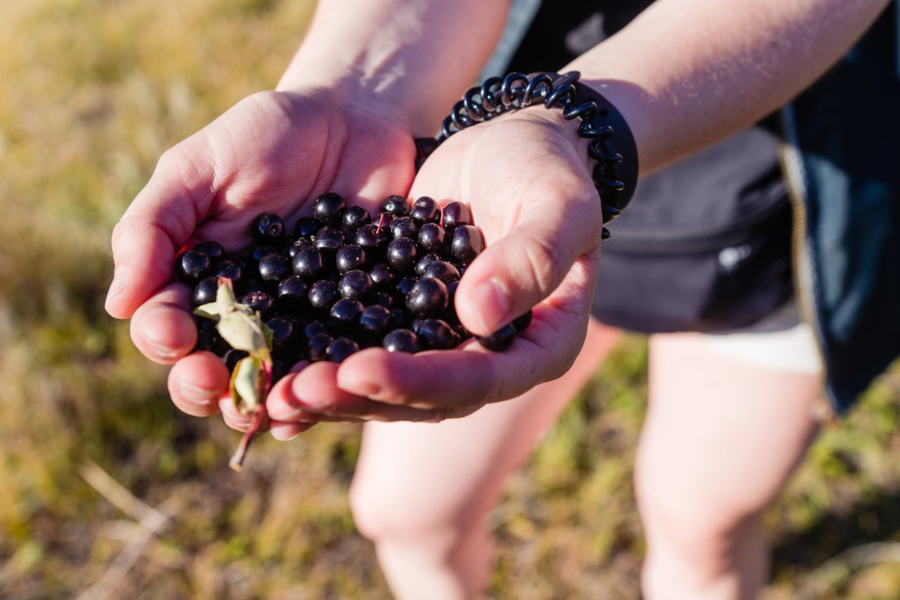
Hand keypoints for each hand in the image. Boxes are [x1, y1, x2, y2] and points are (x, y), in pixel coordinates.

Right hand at [106, 88, 415, 438]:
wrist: (350, 121)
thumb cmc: (263, 136)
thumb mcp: (198, 167)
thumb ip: (154, 227)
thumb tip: (118, 304)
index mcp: (197, 283)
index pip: (167, 327)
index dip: (163, 340)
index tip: (173, 334)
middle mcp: (246, 315)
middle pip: (217, 371)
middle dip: (206, 386)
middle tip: (214, 381)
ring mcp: (301, 324)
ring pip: (277, 381)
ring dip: (267, 400)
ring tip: (270, 406)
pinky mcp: (355, 321)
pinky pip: (340, 363)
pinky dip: (333, 384)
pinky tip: (330, 396)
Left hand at [266, 108, 604, 426]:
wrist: (511, 148)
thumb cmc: (547, 171)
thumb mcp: (557, 205)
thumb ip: (530, 259)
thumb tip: (479, 316)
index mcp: (536, 346)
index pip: (477, 378)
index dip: (418, 382)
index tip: (359, 369)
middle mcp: (485, 359)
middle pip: (421, 398)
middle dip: (355, 396)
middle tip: (295, 391)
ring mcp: (439, 344)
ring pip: (382, 385)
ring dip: (326, 389)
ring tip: (269, 390)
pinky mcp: (399, 319)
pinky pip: (358, 347)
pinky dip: (315, 356)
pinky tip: (268, 359)